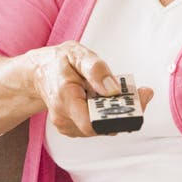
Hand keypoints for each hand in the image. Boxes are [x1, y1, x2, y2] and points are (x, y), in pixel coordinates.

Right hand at [29, 41, 152, 136]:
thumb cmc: (58, 62)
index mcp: (65, 99)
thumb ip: (96, 70)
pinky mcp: (73, 127)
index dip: (118, 117)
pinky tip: (113, 98)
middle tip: (141, 93)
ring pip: (102, 127)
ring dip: (118, 112)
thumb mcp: (77, 54)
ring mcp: (68, 125)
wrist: (40, 72)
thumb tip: (114, 89)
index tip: (138, 101)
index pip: (92, 123)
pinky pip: (97, 125)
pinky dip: (108, 114)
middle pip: (102, 127)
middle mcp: (64, 118)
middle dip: (125, 111)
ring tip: (128, 92)